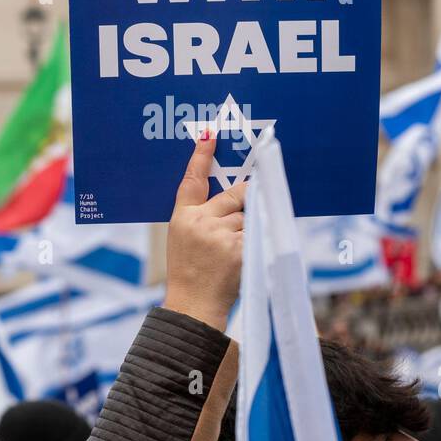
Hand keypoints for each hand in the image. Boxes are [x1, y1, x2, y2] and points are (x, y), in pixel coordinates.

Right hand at [162, 131, 245, 331]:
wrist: (194, 306)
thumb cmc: (190, 272)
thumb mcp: (183, 238)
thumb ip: (202, 215)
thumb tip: (236, 195)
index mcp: (182, 217)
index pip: (193, 180)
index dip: (201, 155)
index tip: (210, 134)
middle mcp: (200, 223)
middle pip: (236, 195)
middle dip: (244, 204)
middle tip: (235, 227)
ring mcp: (221, 235)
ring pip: (250, 216)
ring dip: (248, 230)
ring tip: (231, 255)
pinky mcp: (240, 249)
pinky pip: (258, 233)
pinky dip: (256, 242)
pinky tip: (241, 260)